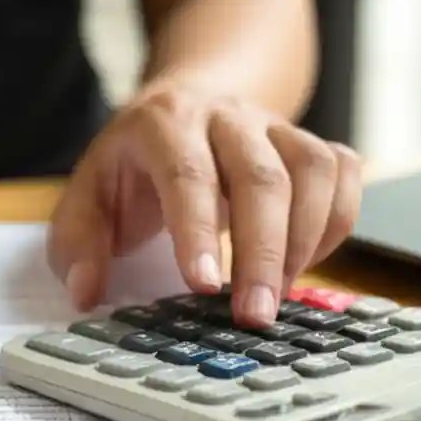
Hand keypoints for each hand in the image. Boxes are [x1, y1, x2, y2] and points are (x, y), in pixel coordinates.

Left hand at [46, 83, 362, 327]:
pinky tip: (305, 262)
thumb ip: (78, 244)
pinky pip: (343, 172)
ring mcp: (274, 125)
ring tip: (279, 296)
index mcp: (162, 123)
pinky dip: (335, 221)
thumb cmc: (133, 165)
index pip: (186, 174)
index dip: (197, 231)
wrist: (183, 104)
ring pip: (312, 169)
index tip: (202, 286)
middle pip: (260, 176)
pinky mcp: (309, 140)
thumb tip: (86, 292)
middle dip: (261, 252)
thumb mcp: (87, 196)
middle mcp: (225, 116)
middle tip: (254, 316)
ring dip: (304, 240)